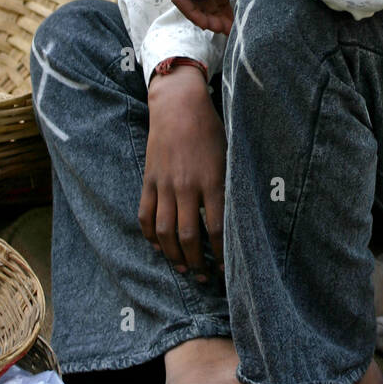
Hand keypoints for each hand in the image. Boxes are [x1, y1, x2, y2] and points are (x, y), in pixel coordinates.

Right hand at [141, 70, 226, 275]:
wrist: (178, 106)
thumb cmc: (209, 129)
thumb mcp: (228, 155)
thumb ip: (229, 185)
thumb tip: (236, 217)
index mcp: (211, 180)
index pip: (217, 228)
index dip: (221, 253)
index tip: (226, 268)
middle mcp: (186, 186)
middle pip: (188, 236)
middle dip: (197, 262)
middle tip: (204, 277)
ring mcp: (164, 184)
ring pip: (164, 231)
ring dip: (173, 255)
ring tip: (184, 269)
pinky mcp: (149, 180)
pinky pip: (145, 215)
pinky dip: (150, 235)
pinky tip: (158, 246)